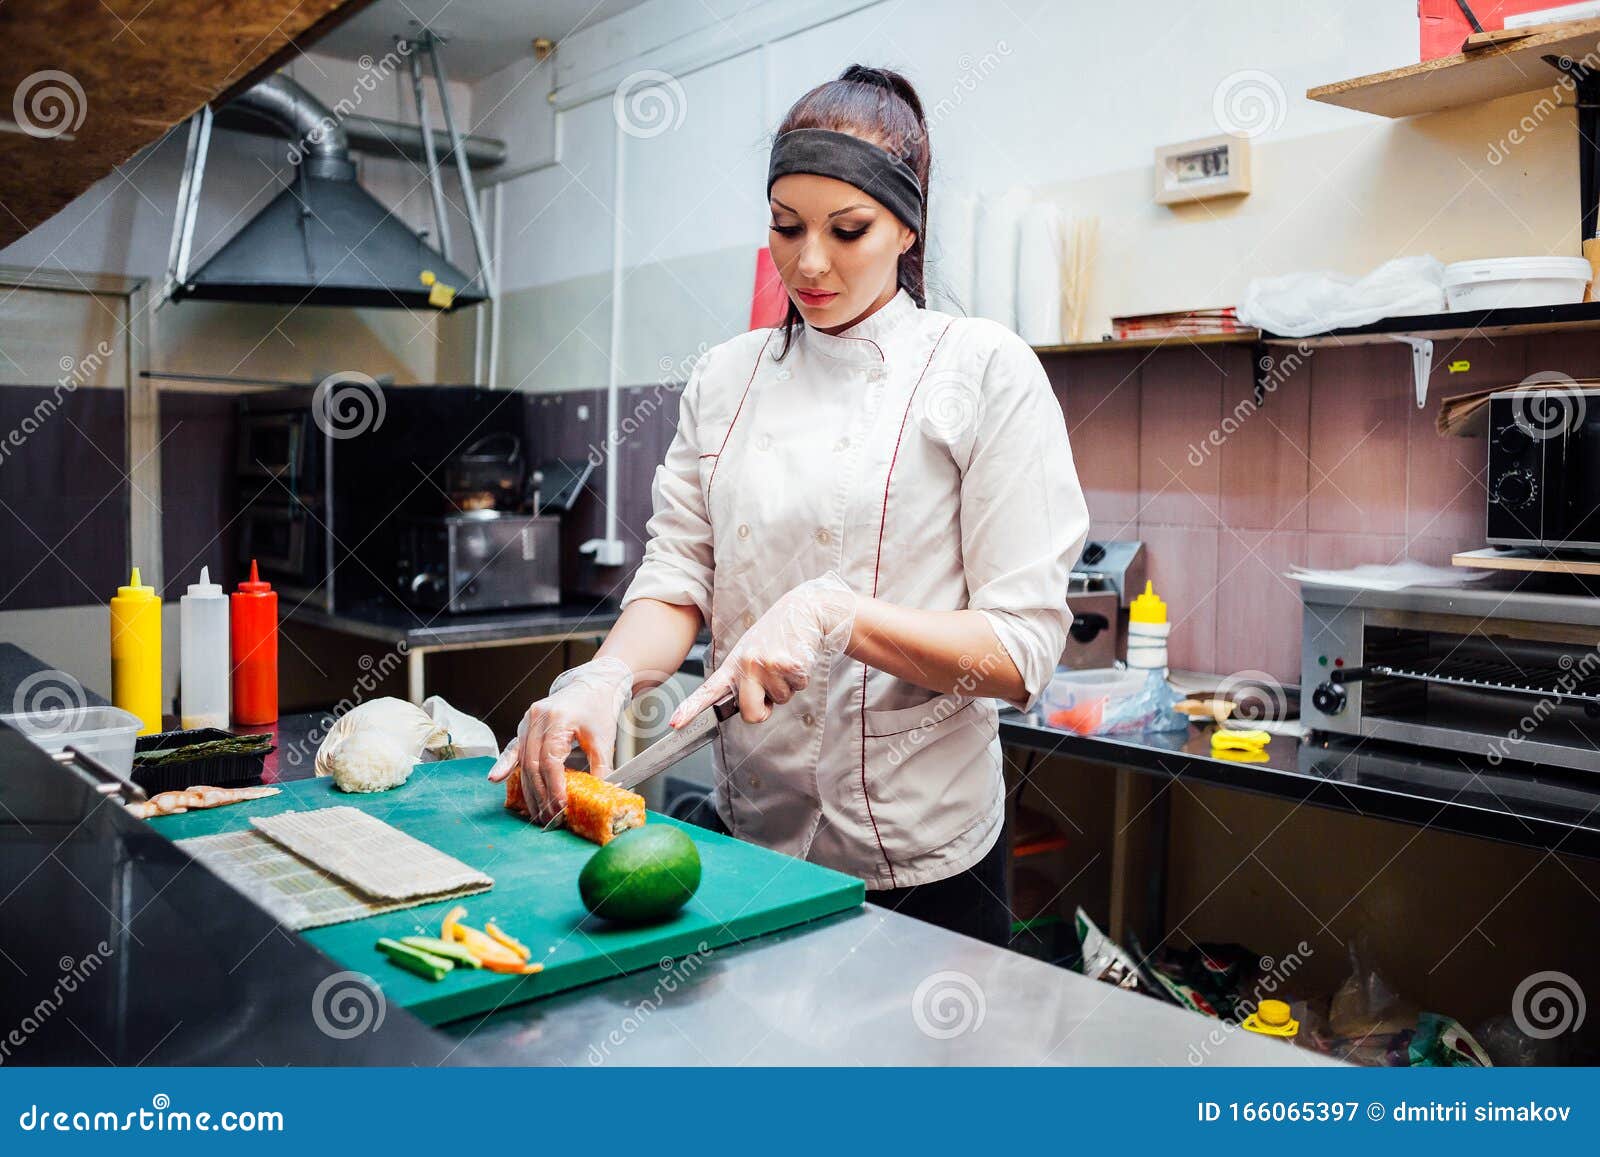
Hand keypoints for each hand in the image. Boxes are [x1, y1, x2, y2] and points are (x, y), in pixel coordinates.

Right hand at [487, 656, 633, 823]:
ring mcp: (528, 721)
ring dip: (528, 789)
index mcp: (558, 719)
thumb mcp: (604, 739)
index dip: (554, 787)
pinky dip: (506, 765)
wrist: (591, 685)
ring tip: (536, 811)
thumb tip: (601, 793)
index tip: (560, 807)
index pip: (550, 761)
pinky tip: (496, 779)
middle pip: (532, 764)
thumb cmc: (598, 709)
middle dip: (540, 795)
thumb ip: (601, 767)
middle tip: (549, 817)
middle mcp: (538, 718)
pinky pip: (513, 748)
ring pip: (522, 760)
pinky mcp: (524, 725)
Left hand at [670, 573, 857, 726]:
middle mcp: (746, 664)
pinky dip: (800, 679)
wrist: (802, 609)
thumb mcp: (751, 653)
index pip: (708, 690)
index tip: (676, 723)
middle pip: (751, 713)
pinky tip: (796, 658)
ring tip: (784, 662)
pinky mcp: (789, 664)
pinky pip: (797, 689)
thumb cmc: (775, 635)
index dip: (690, 708)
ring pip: (780, 701)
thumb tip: (748, 709)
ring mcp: (767, 664)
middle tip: (770, 684)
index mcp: (733, 663)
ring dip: (786, 686)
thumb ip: (744, 679)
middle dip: (764, 708)